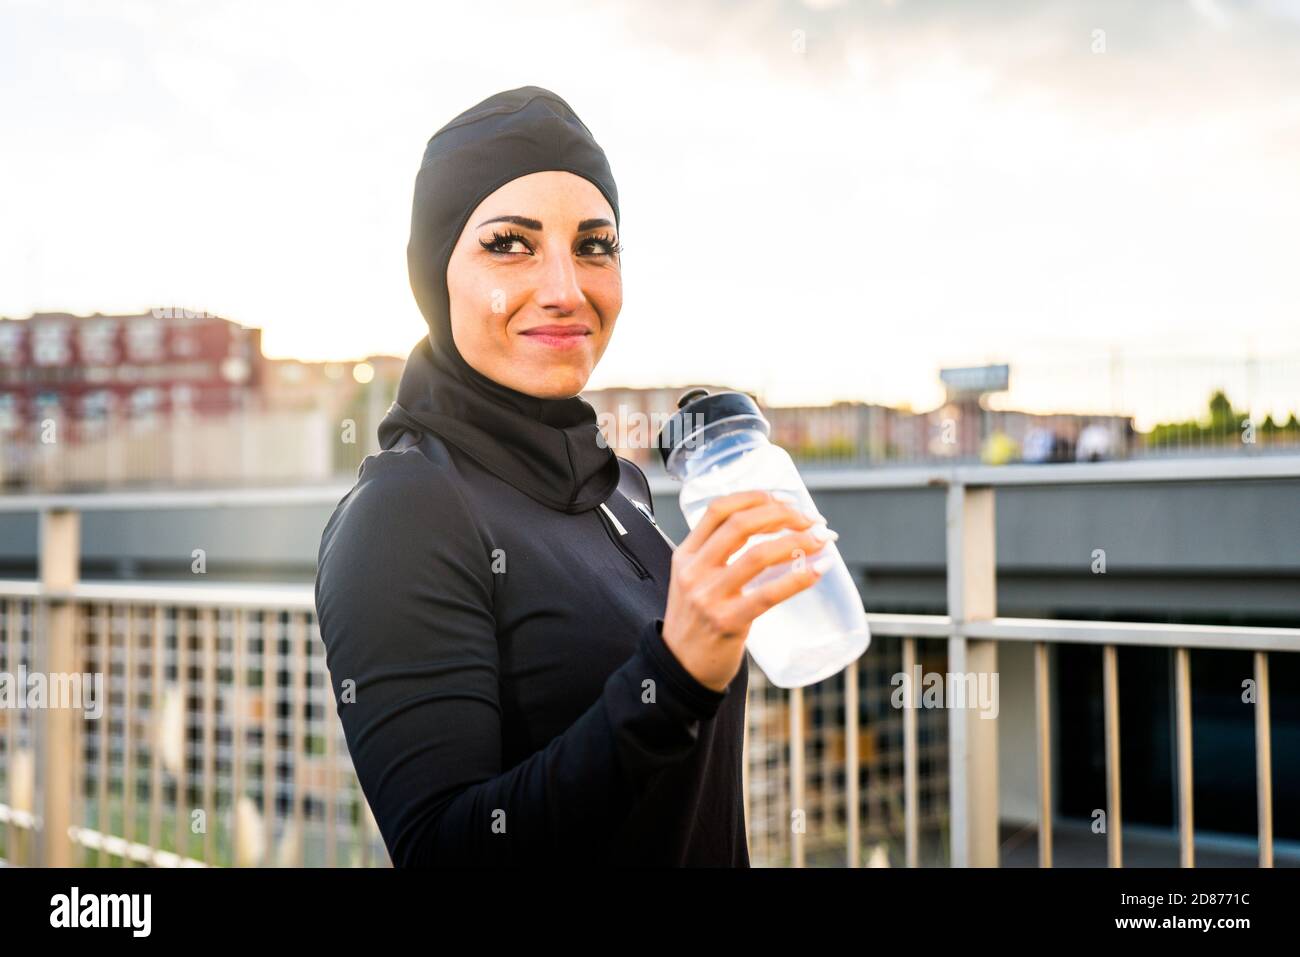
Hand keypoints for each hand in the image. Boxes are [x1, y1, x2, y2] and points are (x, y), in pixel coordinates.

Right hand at [661, 490, 836, 692]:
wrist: (681, 670)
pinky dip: (799, 577)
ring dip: (798, 541)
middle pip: (741, 524)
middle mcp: (694, 571)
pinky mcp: (728, 622)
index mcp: (685, 555)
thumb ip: (720, 556)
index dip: (755, 496)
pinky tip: (819, 569)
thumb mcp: (694, 581)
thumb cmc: (697, 623)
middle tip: (811, 520)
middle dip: (783, 515)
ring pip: (759, 554)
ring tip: (822, 539)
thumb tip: (773, 529)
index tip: (785, 499)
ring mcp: (709, 597)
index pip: (718, 509)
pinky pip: (769, 593)